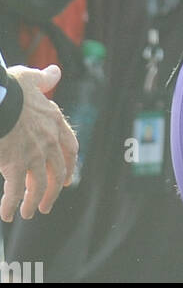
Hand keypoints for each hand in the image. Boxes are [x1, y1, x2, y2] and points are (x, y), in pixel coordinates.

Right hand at [0, 65, 77, 220]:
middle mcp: (49, 141)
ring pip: (39, 186)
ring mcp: (34, 155)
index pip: (70, 148)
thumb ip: (44, 79)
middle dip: (53, 191)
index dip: (69, 165)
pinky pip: (15, 192)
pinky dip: (11, 206)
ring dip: (33, 202)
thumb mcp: (31, 79)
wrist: (0, 100)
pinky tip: (6, 214)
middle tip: (46, 204)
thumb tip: (55, 72)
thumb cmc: (12, 88)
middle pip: (57, 173)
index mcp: (54, 122)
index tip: (68, 178)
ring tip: (28, 213)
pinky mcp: (16, 166)